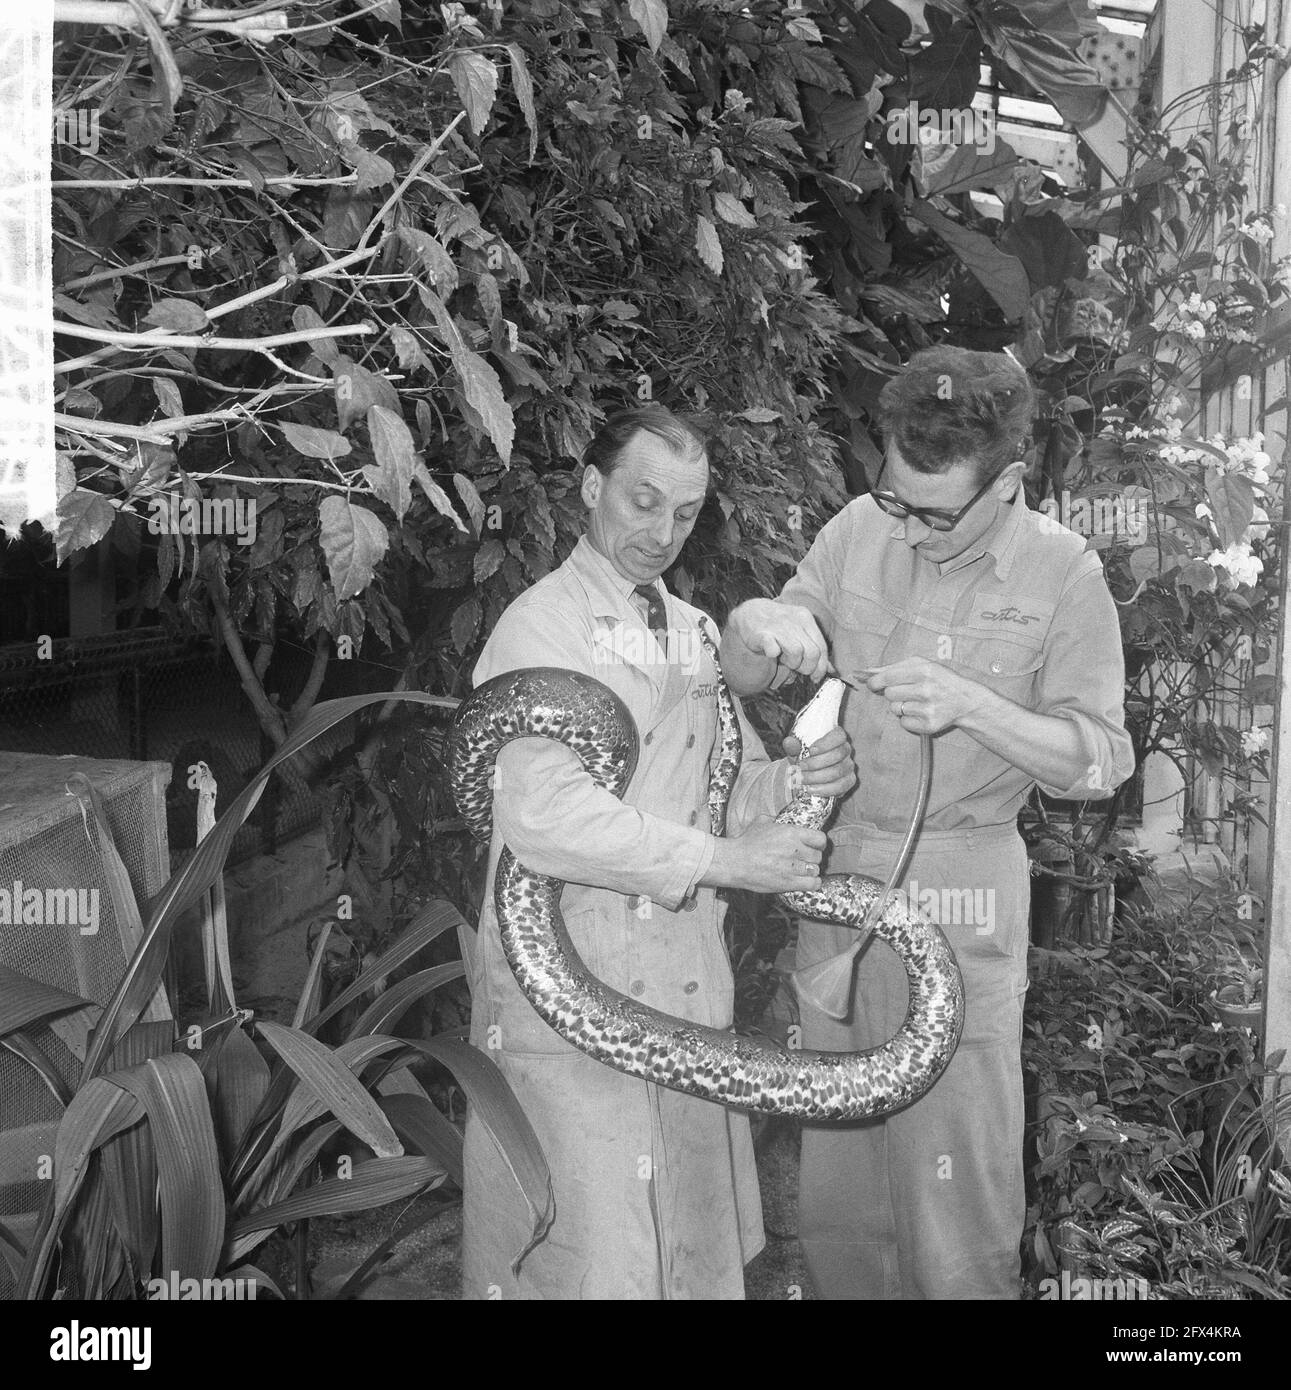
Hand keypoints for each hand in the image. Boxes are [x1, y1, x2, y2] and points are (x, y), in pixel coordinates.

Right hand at [701, 816, 826, 893]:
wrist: (735, 862)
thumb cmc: (745, 842)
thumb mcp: (760, 823)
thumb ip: (774, 819)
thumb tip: (776, 818)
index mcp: (792, 832)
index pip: (820, 838)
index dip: (819, 843)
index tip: (815, 846)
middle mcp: (796, 849)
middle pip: (818, 856)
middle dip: (812, 858)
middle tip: (804, 860)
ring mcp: (793, 867)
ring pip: (816, 870)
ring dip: (810, 871)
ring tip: (801, 871)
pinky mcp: (789, 883)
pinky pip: (813, 884)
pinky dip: (812, 883)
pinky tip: (805, 881)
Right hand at [727, 599, 830, 682]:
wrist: (749, 612)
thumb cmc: (776, 625)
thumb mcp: (799, 632)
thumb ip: (814, 647)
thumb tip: (831, 669)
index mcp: (806, 618)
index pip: (822, 647)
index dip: (821, 667)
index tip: (816, 676)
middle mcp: (794, 620)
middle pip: (812, 652)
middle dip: (807, 667)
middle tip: (798, 668)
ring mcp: (778, 626)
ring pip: (796, 652)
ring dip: (791, 663)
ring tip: (783, 659)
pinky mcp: (762, 634)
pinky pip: (774, 650)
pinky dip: (774, 655)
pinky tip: (772, 653)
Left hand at [783, 726, 855, 799]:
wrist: (808, 774)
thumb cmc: (805, 757)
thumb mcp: (797, 751)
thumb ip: (793, 746)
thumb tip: (789, 742)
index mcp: (836, 737)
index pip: (839, 735)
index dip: (826, 743)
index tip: (811, 750)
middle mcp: (846, 749)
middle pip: (838, 754)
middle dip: (817, 762)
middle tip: (800, 767)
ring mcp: (849, 765)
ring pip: (838, 771)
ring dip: (817, 777)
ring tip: (802, 779)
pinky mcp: (849, 781)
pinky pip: (841, 786)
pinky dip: (825, 789)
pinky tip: (811, 789)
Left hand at [866, 658, 989, 734]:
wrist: (966, 700)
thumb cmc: (939, 679)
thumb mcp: (922, 665)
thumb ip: (893, 667)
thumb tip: (865, 672)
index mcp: (924, 670)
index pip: (888, 677)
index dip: (874, 682)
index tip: (871, 684)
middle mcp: (926, 690)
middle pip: (889, 694)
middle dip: (892, 692)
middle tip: (905, 691)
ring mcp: (928, 709)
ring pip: (895, 709)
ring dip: (900, 706)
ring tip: (916, 701)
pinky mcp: (928, 725)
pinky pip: (903, 723)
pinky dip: (908, 719)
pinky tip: (921, 712)